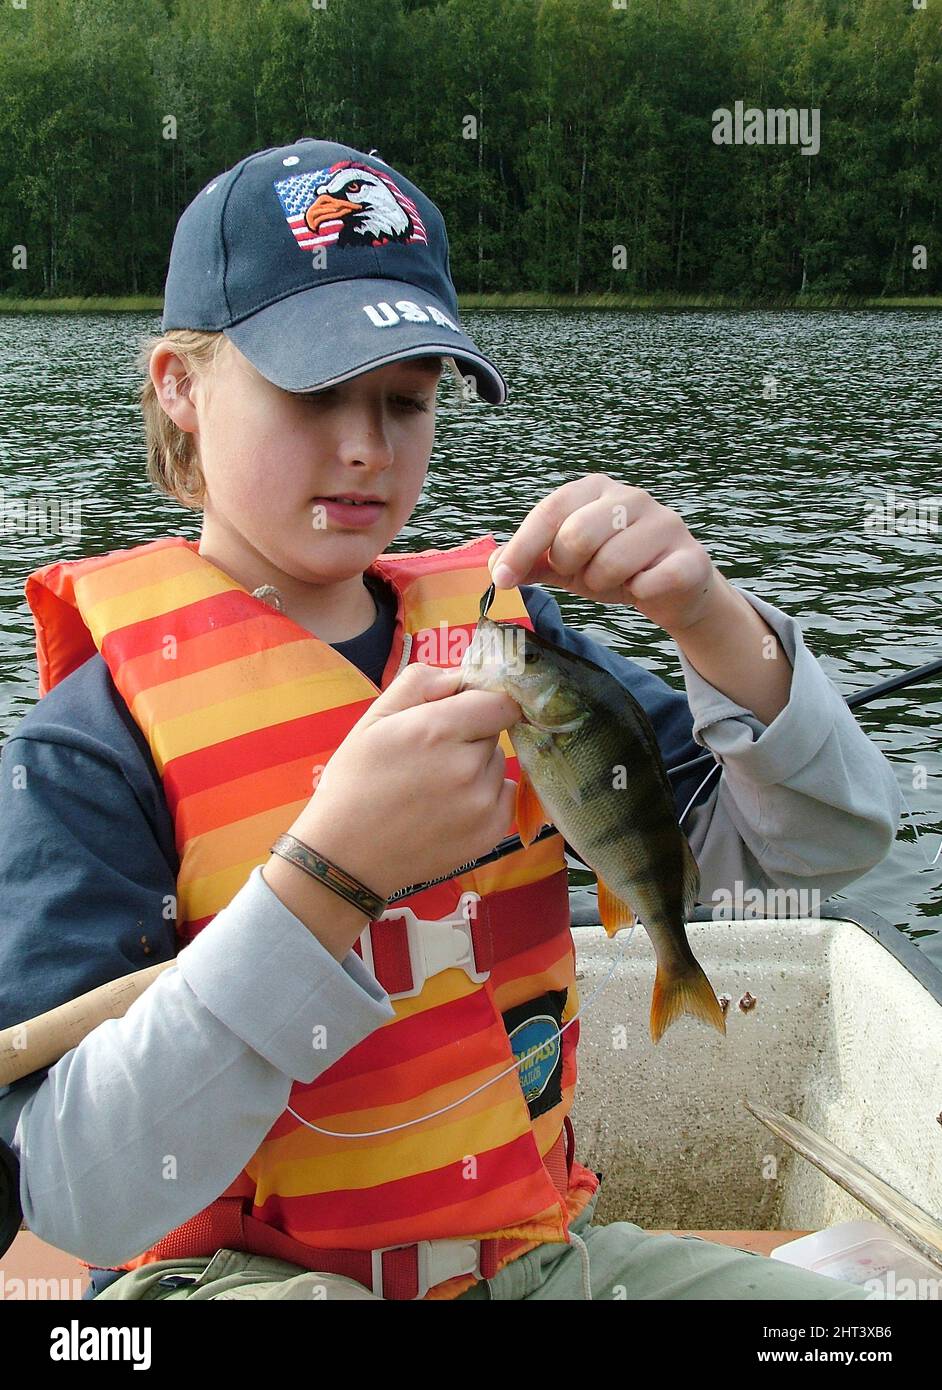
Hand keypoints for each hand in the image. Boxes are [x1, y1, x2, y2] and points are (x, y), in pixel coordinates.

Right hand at [290, 662, 520, 899]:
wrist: (347, 856)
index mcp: (437, 730)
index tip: (465, 711)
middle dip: (471, 734)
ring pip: (496, 764)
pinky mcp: (490, 833)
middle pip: (494, 732)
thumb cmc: (354, 782)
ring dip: (476, 766)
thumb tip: (459, 676)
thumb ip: (419, 683)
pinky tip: (449, 806)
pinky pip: (503, 795)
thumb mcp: (373, 720)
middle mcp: (467, 766)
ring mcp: (482, 804)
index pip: (500, 701)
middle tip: (432, 755)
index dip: (483, 702)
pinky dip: (485, 796)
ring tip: (435, 785)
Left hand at [487, 473, 717, 635]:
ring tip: (617, 580)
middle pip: (576, 536)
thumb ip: (532, 562)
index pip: (549, 511)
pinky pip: (648, 583)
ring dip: (603, 584)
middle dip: (571, 568)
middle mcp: (631, 497)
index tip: (502, 580)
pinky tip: (646, 587)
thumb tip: (494, 567)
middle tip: (584, 576)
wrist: (675, 589)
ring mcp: (665, 523)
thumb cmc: (616, 568)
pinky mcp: (690, 556)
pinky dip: (639, 593)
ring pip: (610, 564)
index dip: (522, 548)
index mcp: (595, 490)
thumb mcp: (567, 564)